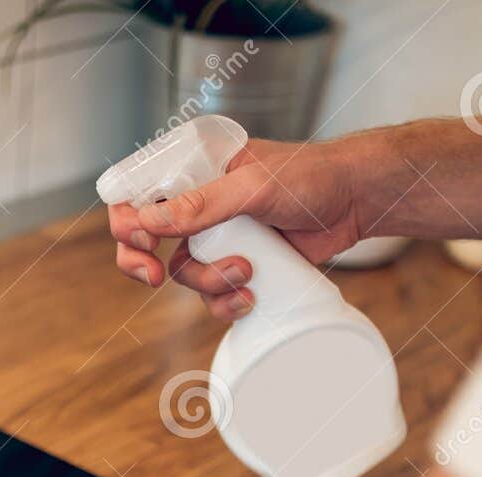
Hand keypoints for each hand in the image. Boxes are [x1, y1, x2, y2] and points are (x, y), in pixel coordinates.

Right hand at [109, 137, 361, 321]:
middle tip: (153, 277)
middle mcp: (197, 202)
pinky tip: (251, 296)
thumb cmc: (310, 177)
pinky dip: (226, 301)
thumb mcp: (253, 186)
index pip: (137, 190)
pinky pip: (212, 294)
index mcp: (193, 168)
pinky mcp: (237, 263)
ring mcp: (216, 236)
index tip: (145, 243)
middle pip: (143, 238)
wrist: (355, 202)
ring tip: (246, 272)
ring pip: (182, 273)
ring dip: (208, 283)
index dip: (126, 220)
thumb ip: (202, 204)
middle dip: (141, 262)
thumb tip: (149, 221)